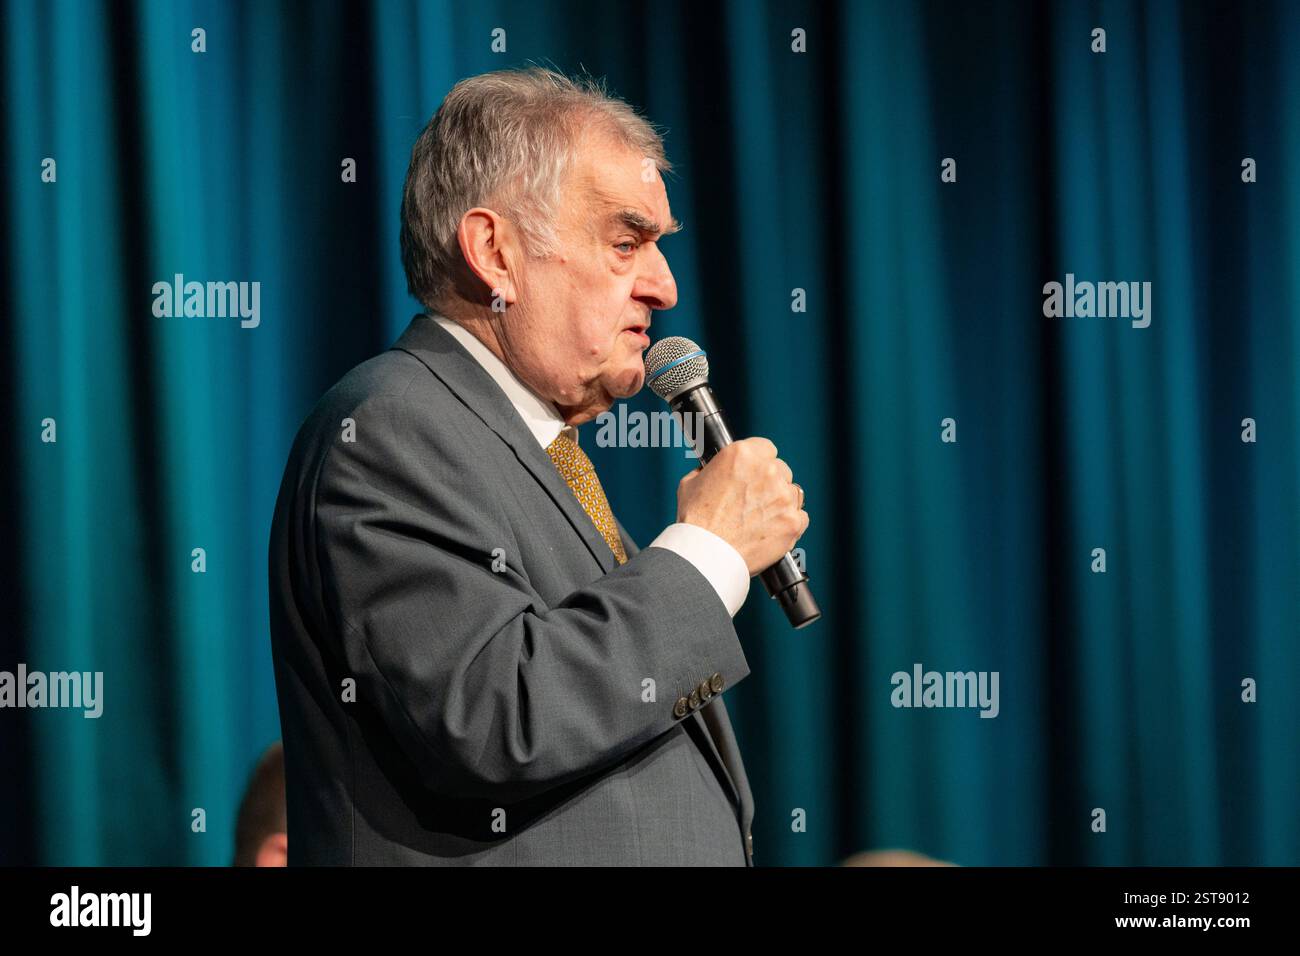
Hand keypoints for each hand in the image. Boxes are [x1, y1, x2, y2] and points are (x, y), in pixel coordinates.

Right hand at [675, 437, 808, 575]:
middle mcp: (767, 471)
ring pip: (793, 493)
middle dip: (771, 483)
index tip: (755, 473)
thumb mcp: (691, 483)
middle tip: (755, 500)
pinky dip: (789, 523)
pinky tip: (772, 530)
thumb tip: (715, 470)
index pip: (766, 448)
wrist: (706, 554)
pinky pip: (800, 517)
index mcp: (742, 455)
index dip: (760, 462)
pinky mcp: (792, 521)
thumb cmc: (696, 522)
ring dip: (781, 502)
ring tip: (762, 518)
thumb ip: (710, 470)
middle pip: (781, 470)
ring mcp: (783, 497)